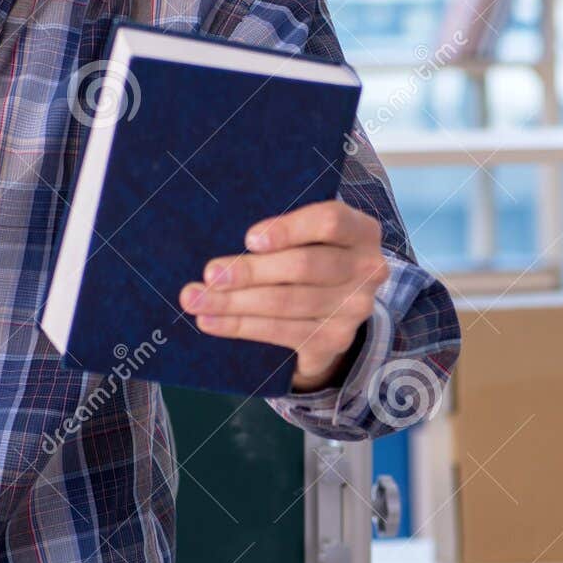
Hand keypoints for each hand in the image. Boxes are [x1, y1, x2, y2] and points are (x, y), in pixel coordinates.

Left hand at [178, 198, 388, 389]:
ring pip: (287, 303)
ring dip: (234, 302)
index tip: (249, 239)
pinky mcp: (334, 340)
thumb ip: (279, 235)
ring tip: (195, 299)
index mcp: (360, 231)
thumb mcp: (307, 237)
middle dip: (251, 271)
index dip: (289, 229)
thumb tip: (219, 242)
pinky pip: (281, 332)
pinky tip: (210, 321)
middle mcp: (366, 270)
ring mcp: (354, 309)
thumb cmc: (308, 257)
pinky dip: (240, 326)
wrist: (332, 311)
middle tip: (210, 274)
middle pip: (305, 267)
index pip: (330, 221)